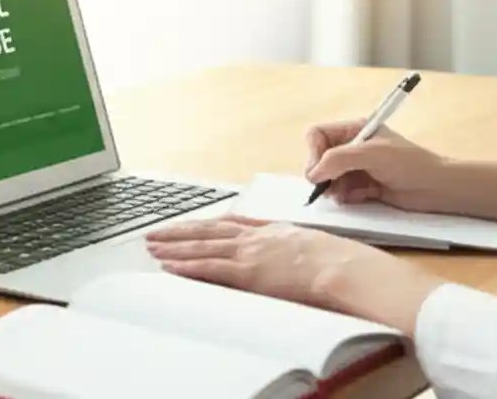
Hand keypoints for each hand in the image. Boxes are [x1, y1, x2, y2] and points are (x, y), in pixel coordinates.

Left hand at [145, 217, 443, 333]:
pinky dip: (187, 265)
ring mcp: (250, 253)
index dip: (206, 225)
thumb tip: (290, 250)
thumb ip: (293, 243)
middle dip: (179, 232)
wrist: (343, 266)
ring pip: (202, 246)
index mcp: (272, 230)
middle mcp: (256, 237)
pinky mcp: (248, 272)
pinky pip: (210, 267)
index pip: (230, 224)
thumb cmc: (337, 259)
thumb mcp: (311, 242)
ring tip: (153, 247)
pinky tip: (170, 265)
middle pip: (208, 231)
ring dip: (174, 247)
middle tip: (156, 233)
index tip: (190, 224)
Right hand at [305, 120, 449, 211]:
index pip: (318, 135)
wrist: (436, 188)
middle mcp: (353, 147)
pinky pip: (342, 192)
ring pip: (329, 178)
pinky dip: (345, 197)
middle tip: (328, 188)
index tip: (317, 171)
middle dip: (323, 173)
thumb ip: (339, 159)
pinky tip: (360, 198)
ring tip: (346, 195)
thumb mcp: (371, 154)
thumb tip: (313, 174)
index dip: (313, 152)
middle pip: (320, 158)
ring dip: (334, 188)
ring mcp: (358, 168)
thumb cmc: (408, 163)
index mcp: (355, 130)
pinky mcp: (364, 187)